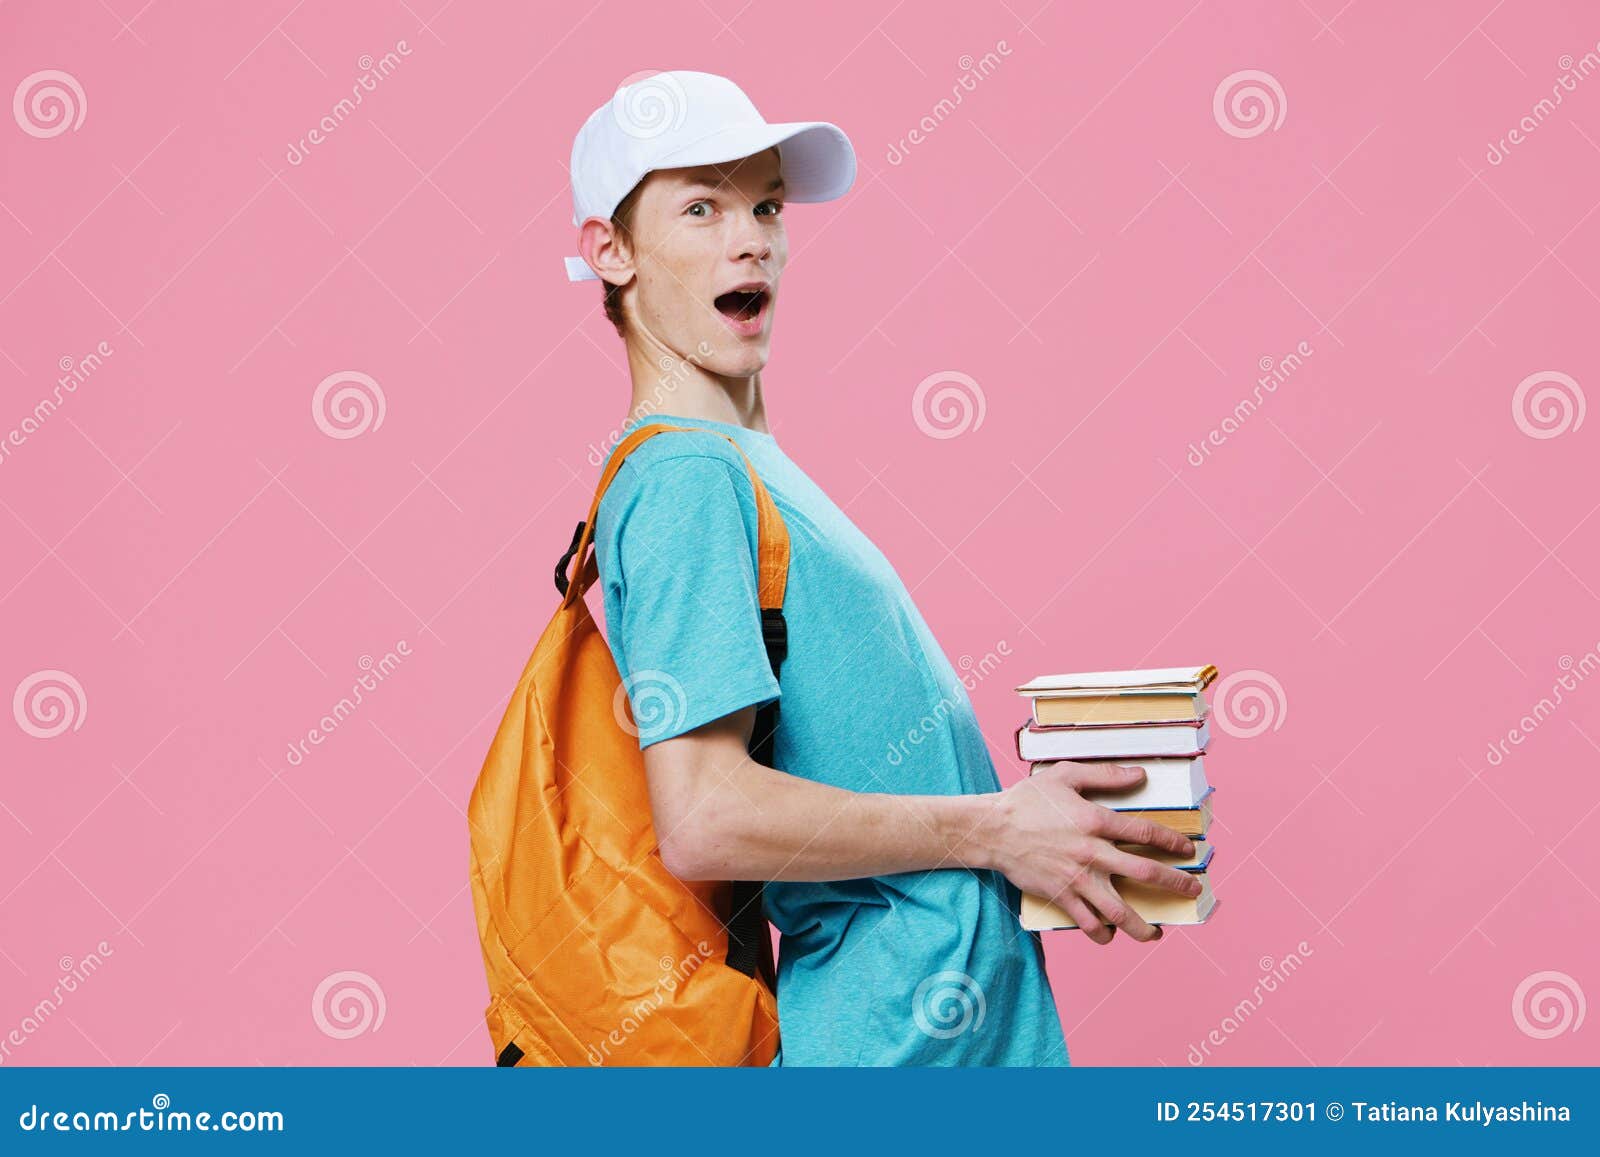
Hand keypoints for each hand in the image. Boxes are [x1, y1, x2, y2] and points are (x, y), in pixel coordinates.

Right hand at [986, 761, 1201, 944]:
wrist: (992, 830)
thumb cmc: (1027, 800)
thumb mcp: (1065, 776)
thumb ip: (1104, 775)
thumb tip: (1139, 775)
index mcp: (1095, 821)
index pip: (1145, 832)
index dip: (1171, 842)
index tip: (1187, 850)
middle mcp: (1092, 852)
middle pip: (1145, 873)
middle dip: (1175, 883)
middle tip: (1191, 889)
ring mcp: (1077, 878)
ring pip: (1119, 910)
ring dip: (1143, 926)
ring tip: (1156, 934)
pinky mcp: (1061, 895)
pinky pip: (1087, 923)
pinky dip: (1102, 934)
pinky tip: (1111, 935)